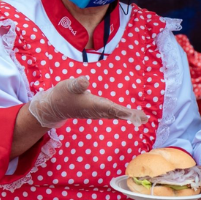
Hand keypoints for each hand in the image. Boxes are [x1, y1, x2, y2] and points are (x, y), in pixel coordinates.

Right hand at [27, 76, 148, 127]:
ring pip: (116, 114)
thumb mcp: (68, 86)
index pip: (112, 108)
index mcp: (94, 105)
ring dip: (129, 116)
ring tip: (142, 117)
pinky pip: (113, 113)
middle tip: (145, 118)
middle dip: (131, 116)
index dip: (124, 111)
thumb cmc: (62, 94)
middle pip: (117, 113)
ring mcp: (98, 112)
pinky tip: (128, 113)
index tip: (135, 115)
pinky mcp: (97, 110)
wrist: (55, 106)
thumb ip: (77, 84)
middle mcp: (98, 111)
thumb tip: (86, 80)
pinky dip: (122, 113)